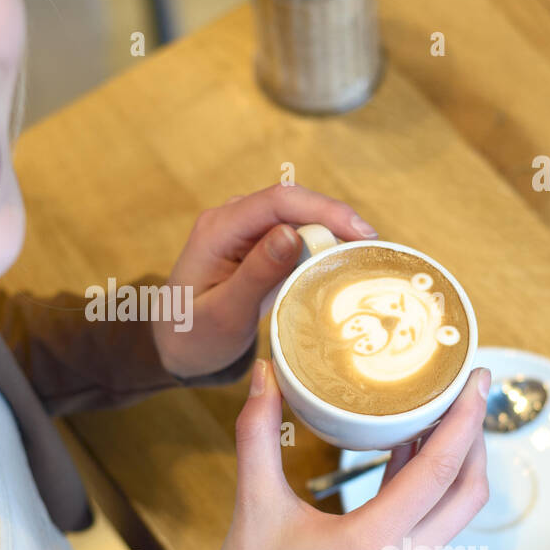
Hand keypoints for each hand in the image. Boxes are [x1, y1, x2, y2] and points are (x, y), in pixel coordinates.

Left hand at [151, 183, 377, 379]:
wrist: (176, 347)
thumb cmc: (194, 335)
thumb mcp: (225, 313)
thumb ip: (256, 273)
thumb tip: (291, 233)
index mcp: (216, 230)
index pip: (277, 201)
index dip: (324, 210)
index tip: (361, 233)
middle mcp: (231, 219)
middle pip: (294, 203)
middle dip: (336, 220)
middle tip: (373, 251)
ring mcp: (244, 229)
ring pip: (298, 216)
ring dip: (332, 232)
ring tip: (365, 256)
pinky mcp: (258, 243)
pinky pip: (295, 233)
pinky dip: (320, 245)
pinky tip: (343, 261)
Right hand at [206, 360, 491, 549]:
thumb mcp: (253, 505)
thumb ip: (258, 434)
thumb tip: (264, 374)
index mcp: (372, 542)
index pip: (439, 472)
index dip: (463, 420)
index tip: (475, 379)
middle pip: (467, 491)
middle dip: (475, 435)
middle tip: (469, 388)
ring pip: (456, 509)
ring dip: (459, 460)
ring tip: (444, 410)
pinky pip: (432, 521)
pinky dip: (433, 482)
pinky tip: (410, 448)